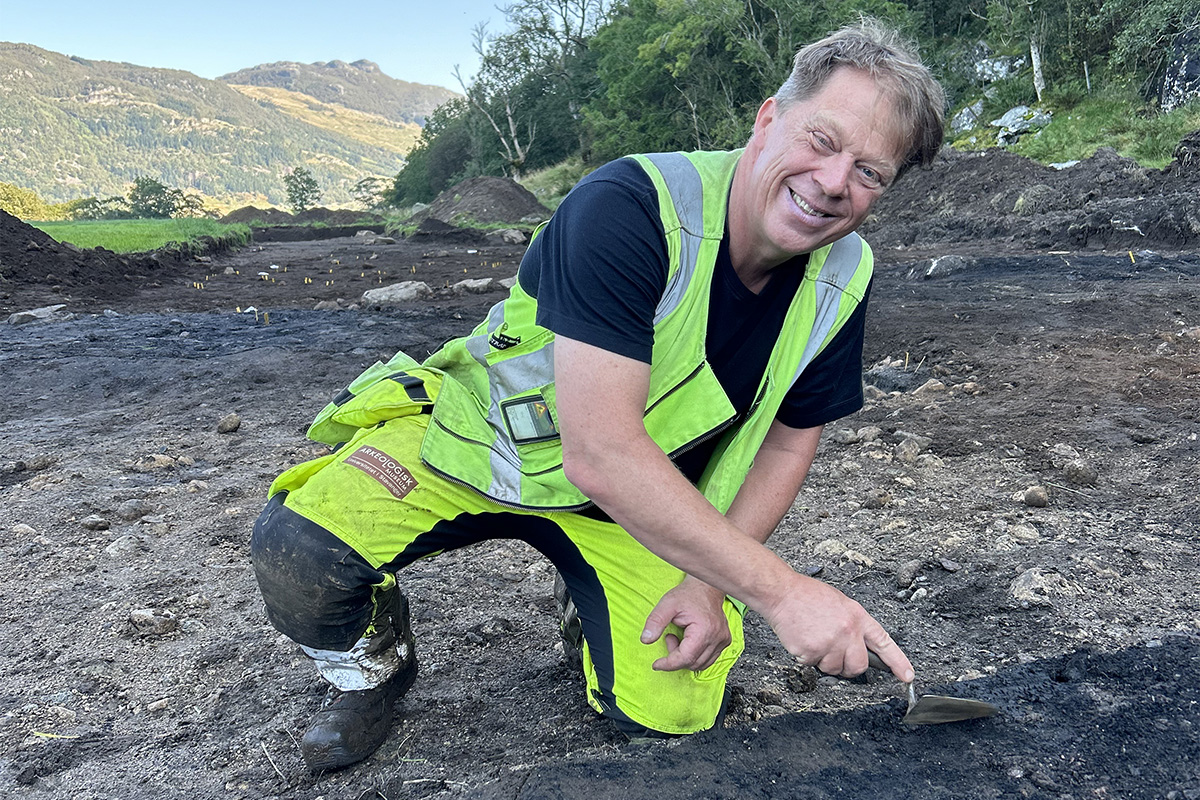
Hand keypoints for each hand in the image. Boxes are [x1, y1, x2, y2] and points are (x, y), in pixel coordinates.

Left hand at [640, 577, 731, 671]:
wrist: (705, 586)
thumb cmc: (688, 594)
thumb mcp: (666, 604)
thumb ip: (655, 622)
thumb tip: (646, 640)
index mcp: (704, 631)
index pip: (685, 658)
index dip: (668, 664)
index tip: (656, 664)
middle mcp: (717, 638)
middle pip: (692, 663)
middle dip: (676, 656)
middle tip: (670, 637)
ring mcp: (723, 640)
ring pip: (700, 664)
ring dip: (686, 656)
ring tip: (680, 637)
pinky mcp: (724, 641)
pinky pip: (708, 658)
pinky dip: (695, 655)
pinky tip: (690, 641)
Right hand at [762, 574, 914, 682]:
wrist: (782, 593)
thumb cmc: (808, 595)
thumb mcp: (841, 604)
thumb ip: (854, 625)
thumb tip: (860, 647)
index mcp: (858, 617)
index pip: (884, 643)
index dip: (897, 662)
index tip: (907, 676)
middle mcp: (848, 632)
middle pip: (858, 666)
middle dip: (849, 667)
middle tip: (836, 655)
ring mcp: (830, 643)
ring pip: (834, 669)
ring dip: (824, 661)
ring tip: (815, 639)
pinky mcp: (812, 652)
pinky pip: (813, 666)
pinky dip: (807, 657)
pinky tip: (803, 640)